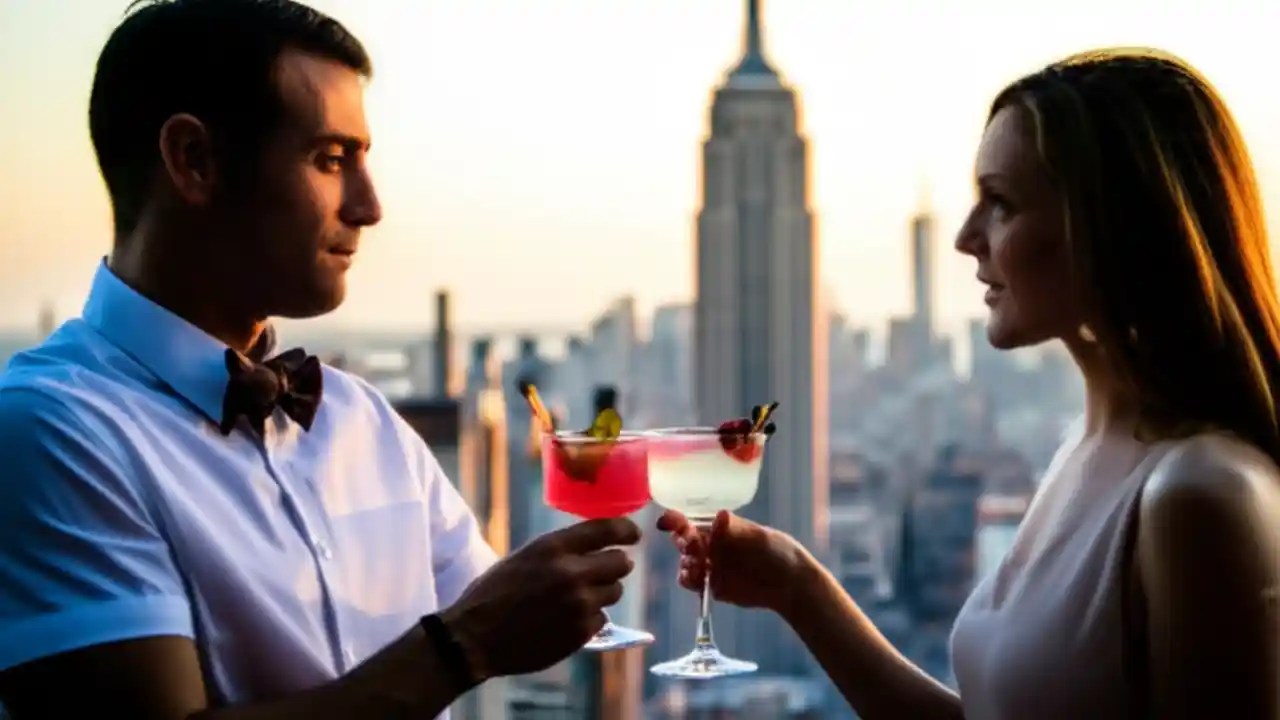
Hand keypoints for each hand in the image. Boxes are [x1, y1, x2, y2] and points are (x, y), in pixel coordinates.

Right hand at [440, 517, 639, 679]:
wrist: (476, 638)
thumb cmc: (494, 593)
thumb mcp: (525, 557)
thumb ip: (560, 550)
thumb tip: (595, 545)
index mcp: (554, 547)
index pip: (606, 529)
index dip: (625, 530)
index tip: (633, 534)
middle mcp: (572, 572)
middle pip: (621, 563)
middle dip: (616, 565)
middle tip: (607, 570)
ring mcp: (579, 604)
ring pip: (615, 592)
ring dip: (603, 592)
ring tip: (579, 597)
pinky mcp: (581, 632)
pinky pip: (601, 618)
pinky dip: (590, 618)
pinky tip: (567, 619)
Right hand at [657, 509, 812, 615]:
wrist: (789, 584)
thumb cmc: (777, 552)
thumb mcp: (759, 538)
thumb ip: (737, 530)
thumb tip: (720, 515)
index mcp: (719, 528)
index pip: (691, 520)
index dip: (675, 520)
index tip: (667, 523)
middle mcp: (711, 545)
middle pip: (683, 541)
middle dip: (683, 542)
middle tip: (695, 548)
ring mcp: (710, 566)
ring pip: (685, 563)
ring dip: (686, 564)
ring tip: (700, 567)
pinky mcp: (712, 586)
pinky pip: (691, 583)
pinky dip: (689, 580)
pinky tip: (698, 580)